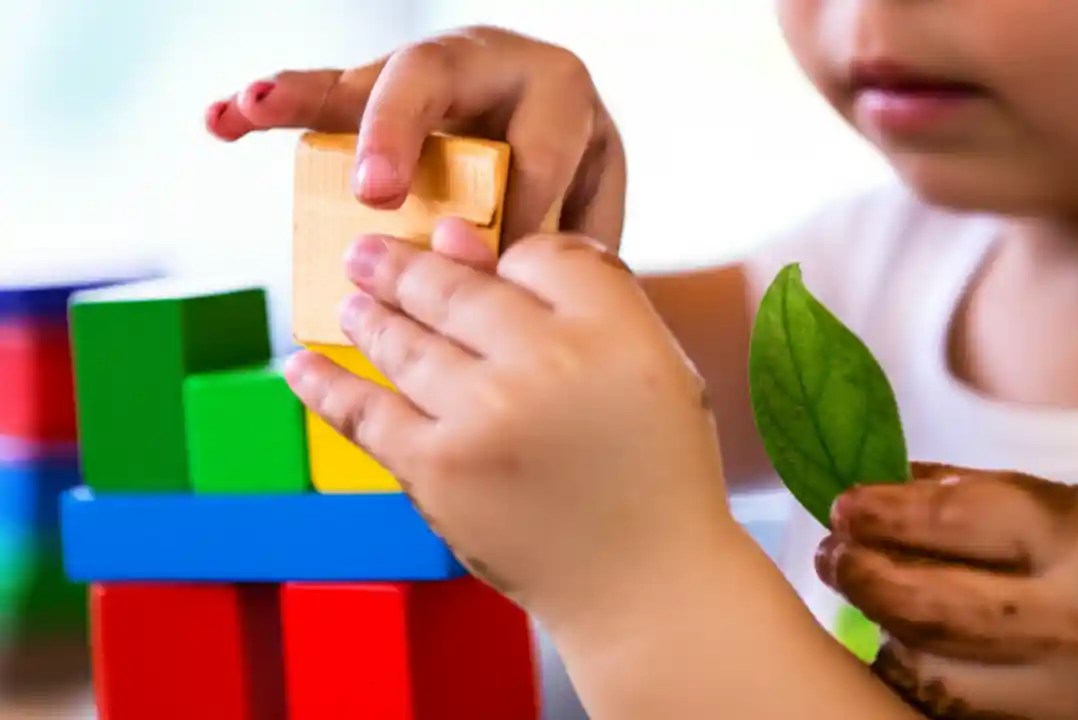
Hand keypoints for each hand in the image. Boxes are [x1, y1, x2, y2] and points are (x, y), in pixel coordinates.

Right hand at [205, 26, 624, 250]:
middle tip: (375, 193)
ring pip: (363, 80)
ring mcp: (427, 76)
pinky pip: (321, 97)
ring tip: (252, 107)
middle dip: (400, 130)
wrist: (572, 162)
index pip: (539, 146)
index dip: (518, 209)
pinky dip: (272, 108)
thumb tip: (484, 277)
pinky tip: (223, 120)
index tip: (491, 266)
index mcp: (559, 92)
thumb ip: (558, 253)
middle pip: (436, 76)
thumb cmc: (577, 201)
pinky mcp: (378, 97)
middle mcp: (487, 63)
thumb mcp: (586, 225)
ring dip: (304, 96)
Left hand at [282, 220, 735, 627]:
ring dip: (367, 316)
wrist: (643, 583)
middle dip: (401, 266)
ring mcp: (485, 415)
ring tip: (350, 302)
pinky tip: (302, 365)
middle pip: (458, 287)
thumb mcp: (651, 364)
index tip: (482, 263)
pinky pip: (366, 413)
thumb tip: (454, 237)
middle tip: (365, 253)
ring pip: (406, 341)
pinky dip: (327, 386)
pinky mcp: (438, 470)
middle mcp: (548, 360)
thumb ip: (576, 296)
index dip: (509, 256)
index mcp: (615, 327)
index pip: (541, 254)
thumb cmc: (652, 468)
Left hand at [817, 463, 1077, 719]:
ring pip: (927, 671)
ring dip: (878, 628)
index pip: (962, 520)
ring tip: (858, 591)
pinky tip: (896, 640)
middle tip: (831, 554)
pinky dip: (907, 672)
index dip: (889, 512)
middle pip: (931, 606)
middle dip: (862, 575)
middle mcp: (1068, 622)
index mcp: (1073, 541)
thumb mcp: (1055, 507)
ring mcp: (1053, 692)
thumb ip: (966, 493)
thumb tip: (870, 479)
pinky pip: (942, 707)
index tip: (843, 506)